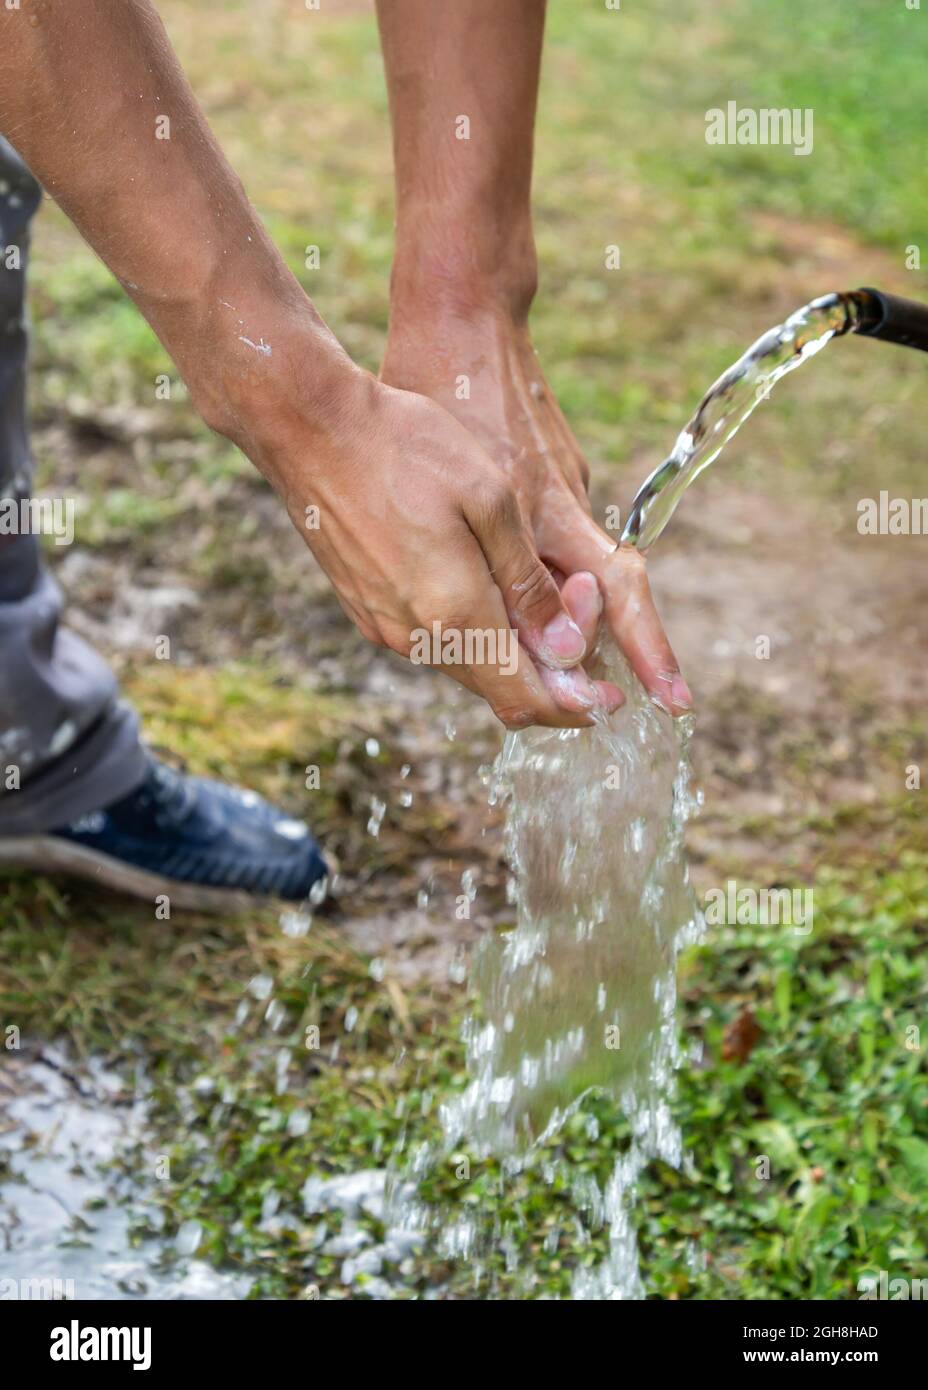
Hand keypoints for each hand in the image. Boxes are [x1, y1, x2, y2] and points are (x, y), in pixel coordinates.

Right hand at [381, 309, 692, 716]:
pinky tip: (490, 581)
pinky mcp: (368, 608)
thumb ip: (528, 584)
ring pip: (469, 664)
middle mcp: (416, 638)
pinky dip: (476, 631)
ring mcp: (386, 626)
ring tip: (541, 588)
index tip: (611, 693)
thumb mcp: (490, 500)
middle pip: (500, 689)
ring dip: (513, 647)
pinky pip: (436, 640)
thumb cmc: (405, 448)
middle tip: (583, 608)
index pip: (527, 699)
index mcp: (454, 616)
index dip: (576, 706)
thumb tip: (564, 649)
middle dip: (552, 669)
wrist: (310, 427)